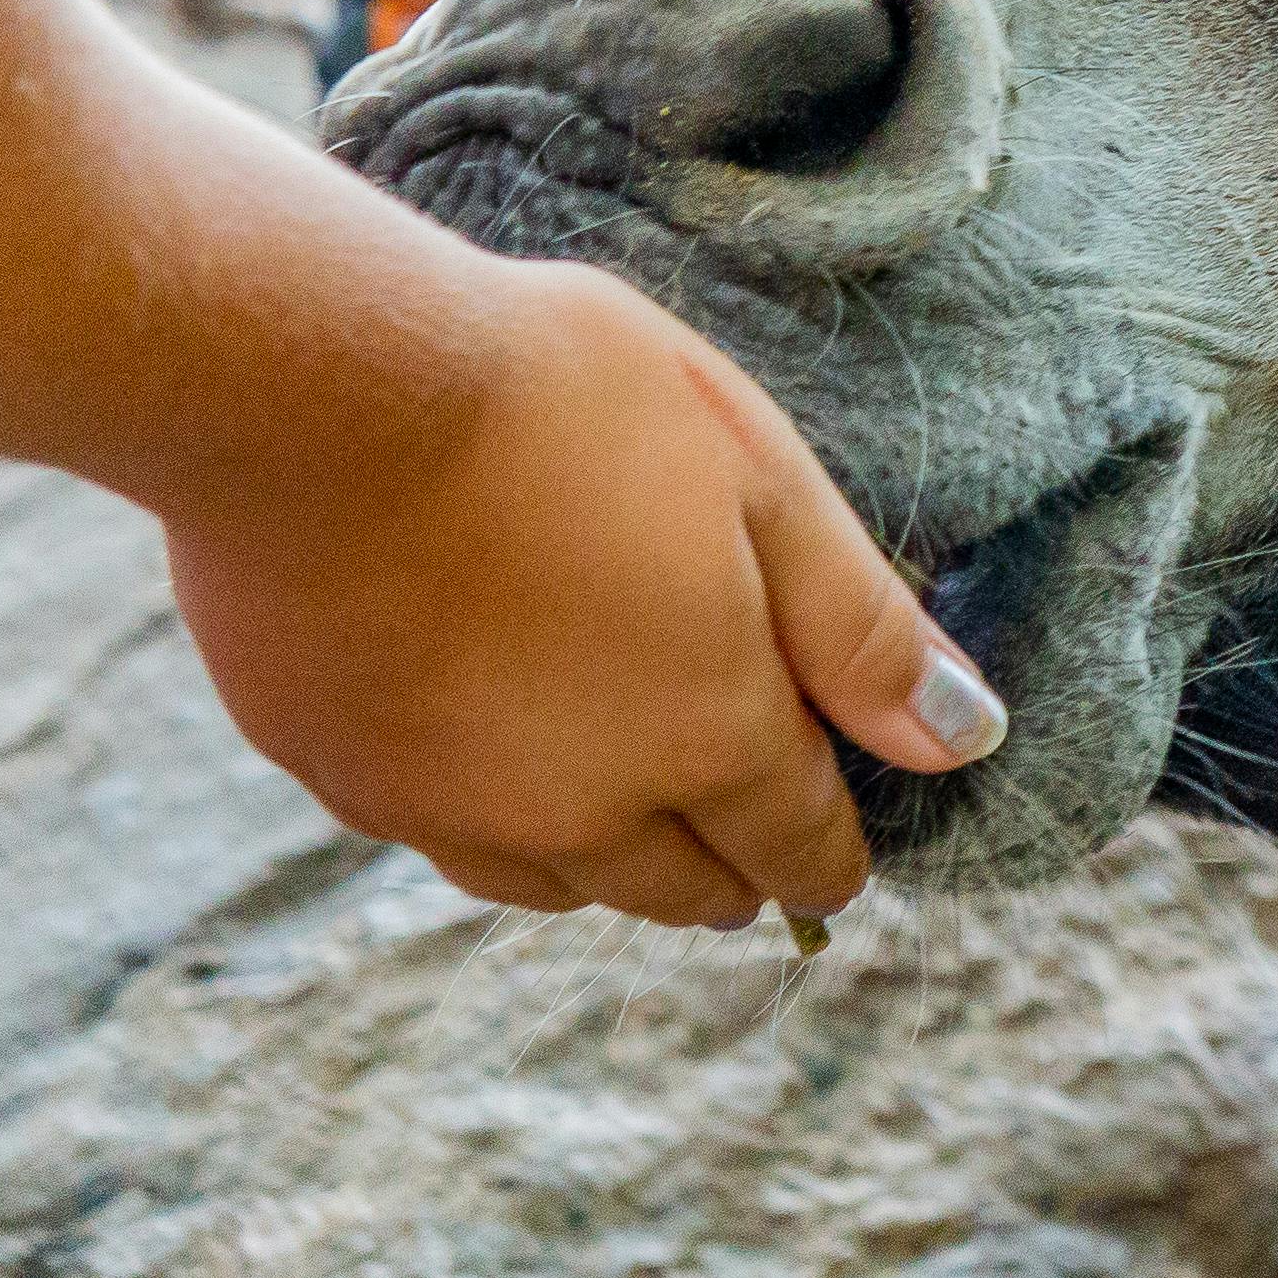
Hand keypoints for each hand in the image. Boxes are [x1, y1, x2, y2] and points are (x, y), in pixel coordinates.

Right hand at [156, 254, 1000, 928]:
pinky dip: (500, 824)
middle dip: (735, 864)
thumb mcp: (757, 476)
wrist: (312, 387)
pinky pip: (452, 844)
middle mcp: (580, 809)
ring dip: (617, 858)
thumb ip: (861, 627)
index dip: (833, 851)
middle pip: (684, 890)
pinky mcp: (342, 781)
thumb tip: (966, 740)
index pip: (796, 845)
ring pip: (564, 886)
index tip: (845, 848)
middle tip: (751, 826)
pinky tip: (500, 759)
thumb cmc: (559, 399)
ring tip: (636, 799)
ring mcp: (449, 809)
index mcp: (705, 735)